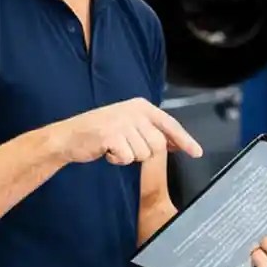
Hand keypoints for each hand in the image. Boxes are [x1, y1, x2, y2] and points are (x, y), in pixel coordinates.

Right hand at [49, 97, 203, 165]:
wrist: (69, 136)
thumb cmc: (100, 132)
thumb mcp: (128, 124)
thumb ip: (151, 131)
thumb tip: (175, 144)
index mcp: (141, 106)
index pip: (170, 124)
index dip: (185, 140)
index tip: (197, 152)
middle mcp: (134, 111)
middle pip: (158, 144)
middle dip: (143, 153)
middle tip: (125, 146)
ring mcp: (122, 122)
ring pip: (143, 154)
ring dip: (129, 157)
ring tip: (114, 147)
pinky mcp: (111, 135)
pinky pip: (127, 158)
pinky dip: (117, 160)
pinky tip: (107, 152)